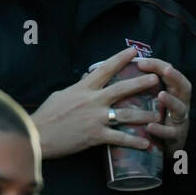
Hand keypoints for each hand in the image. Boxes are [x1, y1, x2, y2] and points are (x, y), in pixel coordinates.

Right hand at [29, 47, 162, 158]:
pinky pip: (119, 138)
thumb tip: (86, 76)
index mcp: (84, 88)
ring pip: (125, 114)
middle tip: (156, 78)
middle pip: (121, 89)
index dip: (120, 58)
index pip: (105, 69)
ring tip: (158, 113)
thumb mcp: (61, 94)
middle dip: (140, 83)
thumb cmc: (47, 115)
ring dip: (144, 114)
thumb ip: (77, 86)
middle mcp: (92, 101)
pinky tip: (146, 143)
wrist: (37, 135)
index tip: (134, 51)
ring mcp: (95, 118)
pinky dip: (133, 141)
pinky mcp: (95, 135)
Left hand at [136, 56, 192, 156]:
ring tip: (161, 95)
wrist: (167, 145)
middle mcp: (180, 103)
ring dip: (171, 101)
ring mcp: (179, 120)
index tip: (142, 61)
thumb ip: (143, 86)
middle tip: (167, 70)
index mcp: (174, 92)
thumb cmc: (157, 118)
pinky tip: (150, 126)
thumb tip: (119, 69)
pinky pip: (170, 133)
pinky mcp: (175, 138)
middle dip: (175, 77)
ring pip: (180, 108)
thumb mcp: (154, 100)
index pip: (170, 73)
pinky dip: (161, 129)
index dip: (159, 66)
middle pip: (183, 87)